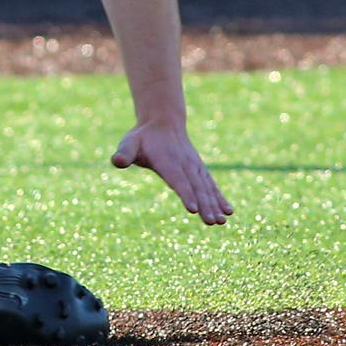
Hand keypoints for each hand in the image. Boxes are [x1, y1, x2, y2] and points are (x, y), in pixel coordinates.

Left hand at [112, 120, 232, 224]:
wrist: (163, 123)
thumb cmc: (142, 138)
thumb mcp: (129, 143)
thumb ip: (124, 153)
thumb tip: (117, 161)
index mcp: (167, 161)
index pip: (177, 180)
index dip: (185, 194)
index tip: (193, 209)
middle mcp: (184, 164)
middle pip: (196, 188)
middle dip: (205, 206)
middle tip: (212, 222)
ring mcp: (195, 167)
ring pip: (206, 188)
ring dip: (215, 205)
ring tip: (222, 221)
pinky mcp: (200, 170)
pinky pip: (211, 185)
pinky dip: (220, 198)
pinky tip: (228, 212)